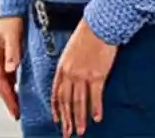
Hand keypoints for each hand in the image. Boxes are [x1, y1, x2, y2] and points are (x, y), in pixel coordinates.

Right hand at [0, 17, 23, 119]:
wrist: (12, 9)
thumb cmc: (11, 21)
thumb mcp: (12, 36)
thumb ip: (12, 53)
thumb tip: (11, 69)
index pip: (1, 83)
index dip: (8, 98)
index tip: (15, 111)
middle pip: (1, 85)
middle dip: (9, 100)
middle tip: (17, 114)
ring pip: (5, 82)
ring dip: (11, 94)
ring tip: (19, 107)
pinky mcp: (5, 58)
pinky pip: (8, 76)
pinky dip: (13, 86)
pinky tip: (19, 92)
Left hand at [51, 20, 117, 137]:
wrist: (98, 26)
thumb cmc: (86, 36)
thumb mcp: (70, 52)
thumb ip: (68, 67)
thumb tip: (71, 80)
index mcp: (61, 67)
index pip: (56, 93)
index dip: (56, 108)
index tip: (57, 119)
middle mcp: (70, 73)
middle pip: (66, 101)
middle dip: (66, 119)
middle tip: (67, 133)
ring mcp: (83, 75)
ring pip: (79, 102)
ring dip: (79, 118)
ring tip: (80, 131)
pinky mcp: (98, 75)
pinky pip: (95, 96)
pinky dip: (96, 108)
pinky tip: (96, 118)